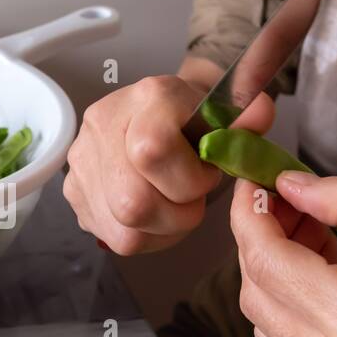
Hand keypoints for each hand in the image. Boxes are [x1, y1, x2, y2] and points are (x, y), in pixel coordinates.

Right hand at [64, 69, 274, 253]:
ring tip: (174, 205)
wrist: (158, 113)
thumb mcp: (226, 115)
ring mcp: (83, 162)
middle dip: (177, 212)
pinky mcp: (76, 193)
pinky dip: (145, 235)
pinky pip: (115, 237)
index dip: (189, 178)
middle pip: (134, 202)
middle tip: (191, 197)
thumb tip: (260, 113)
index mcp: (145, 98)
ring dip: (162, 228)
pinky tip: (156, 214)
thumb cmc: (193, 120)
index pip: (153, 151)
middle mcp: (103, 125)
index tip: (205, 172)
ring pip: (125, 227)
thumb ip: (247, 119)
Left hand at [229, 173, 336, 336]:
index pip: (268, 263)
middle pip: (258, 297)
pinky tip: (328, 280)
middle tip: (289, 202)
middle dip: (261, 243)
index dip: (250, 216)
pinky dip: (296, 312)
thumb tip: (292, 184)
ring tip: (316, 237)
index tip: (254, 182)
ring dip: (276, 278)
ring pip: (270, 329)